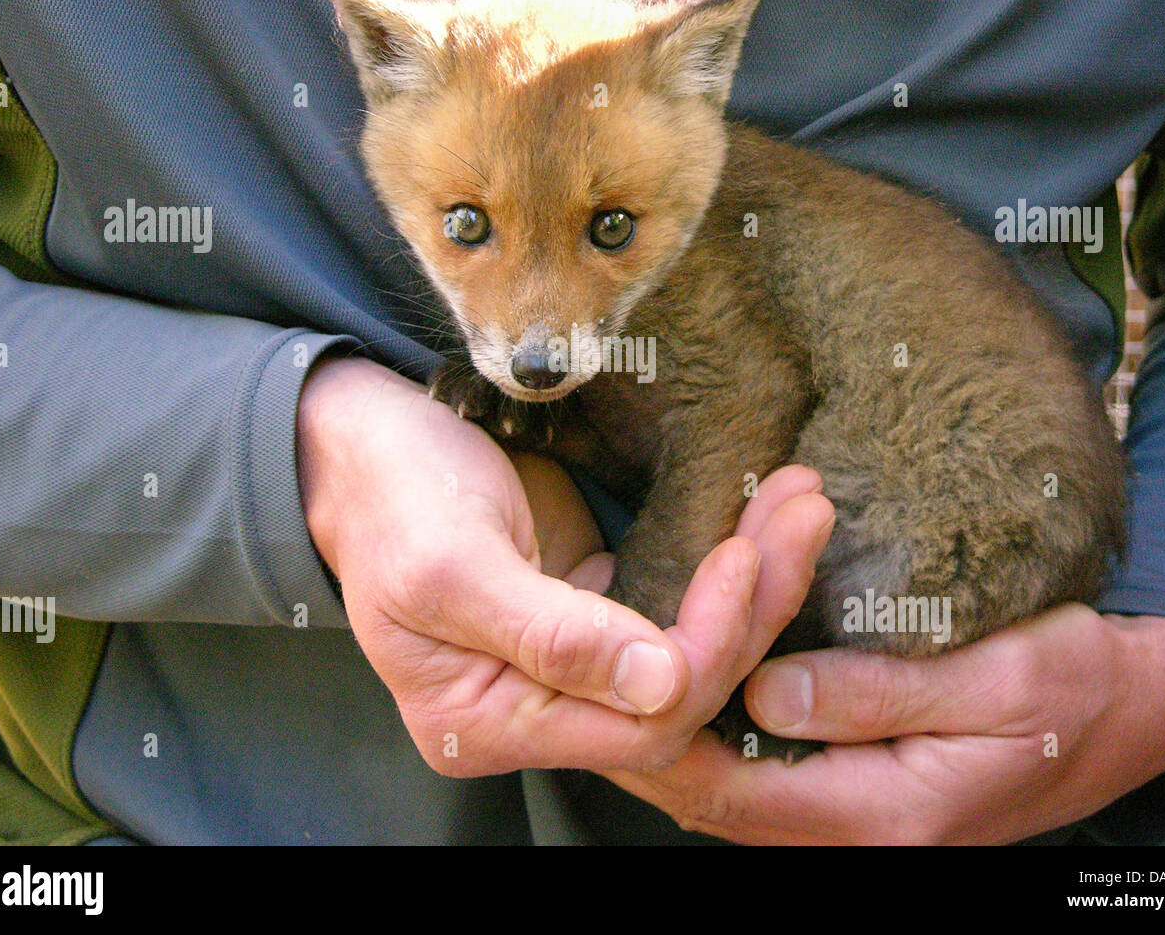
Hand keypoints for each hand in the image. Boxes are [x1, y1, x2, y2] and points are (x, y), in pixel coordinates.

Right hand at [296, 356, 832, 775]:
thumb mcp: (451, 565)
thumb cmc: (389, 495)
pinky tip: (762, 515)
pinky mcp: (589, 608)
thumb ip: (550, 635)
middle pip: (678, 691)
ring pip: (689, 649)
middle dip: (752, 611)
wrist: (360, 440)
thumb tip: (660, 683)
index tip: (743, 558)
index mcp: (489, 721)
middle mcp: (535, 708)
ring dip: (753, 584)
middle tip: (804, 515)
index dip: (704, 651)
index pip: (635, 724)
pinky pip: (674, 605)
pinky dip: (722, 563)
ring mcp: (567, 661)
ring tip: (801, 503)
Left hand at [604, 605, 1164, 842]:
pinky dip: (720, 686)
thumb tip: (765, 695)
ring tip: (635, 616)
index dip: (655, 734)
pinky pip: (756, 742)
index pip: (729, 791)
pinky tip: (698, 630)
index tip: (609, 665)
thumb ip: (881, 694)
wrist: (1123, 709)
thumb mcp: (997, 679)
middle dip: (654, 703)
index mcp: (881, 815)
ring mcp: (841, 801)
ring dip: (684, 686)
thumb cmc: (1072, 687)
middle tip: (596, 632)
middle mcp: (846, 823)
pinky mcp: (843, 769)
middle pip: (708, 781)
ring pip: (725, 759)